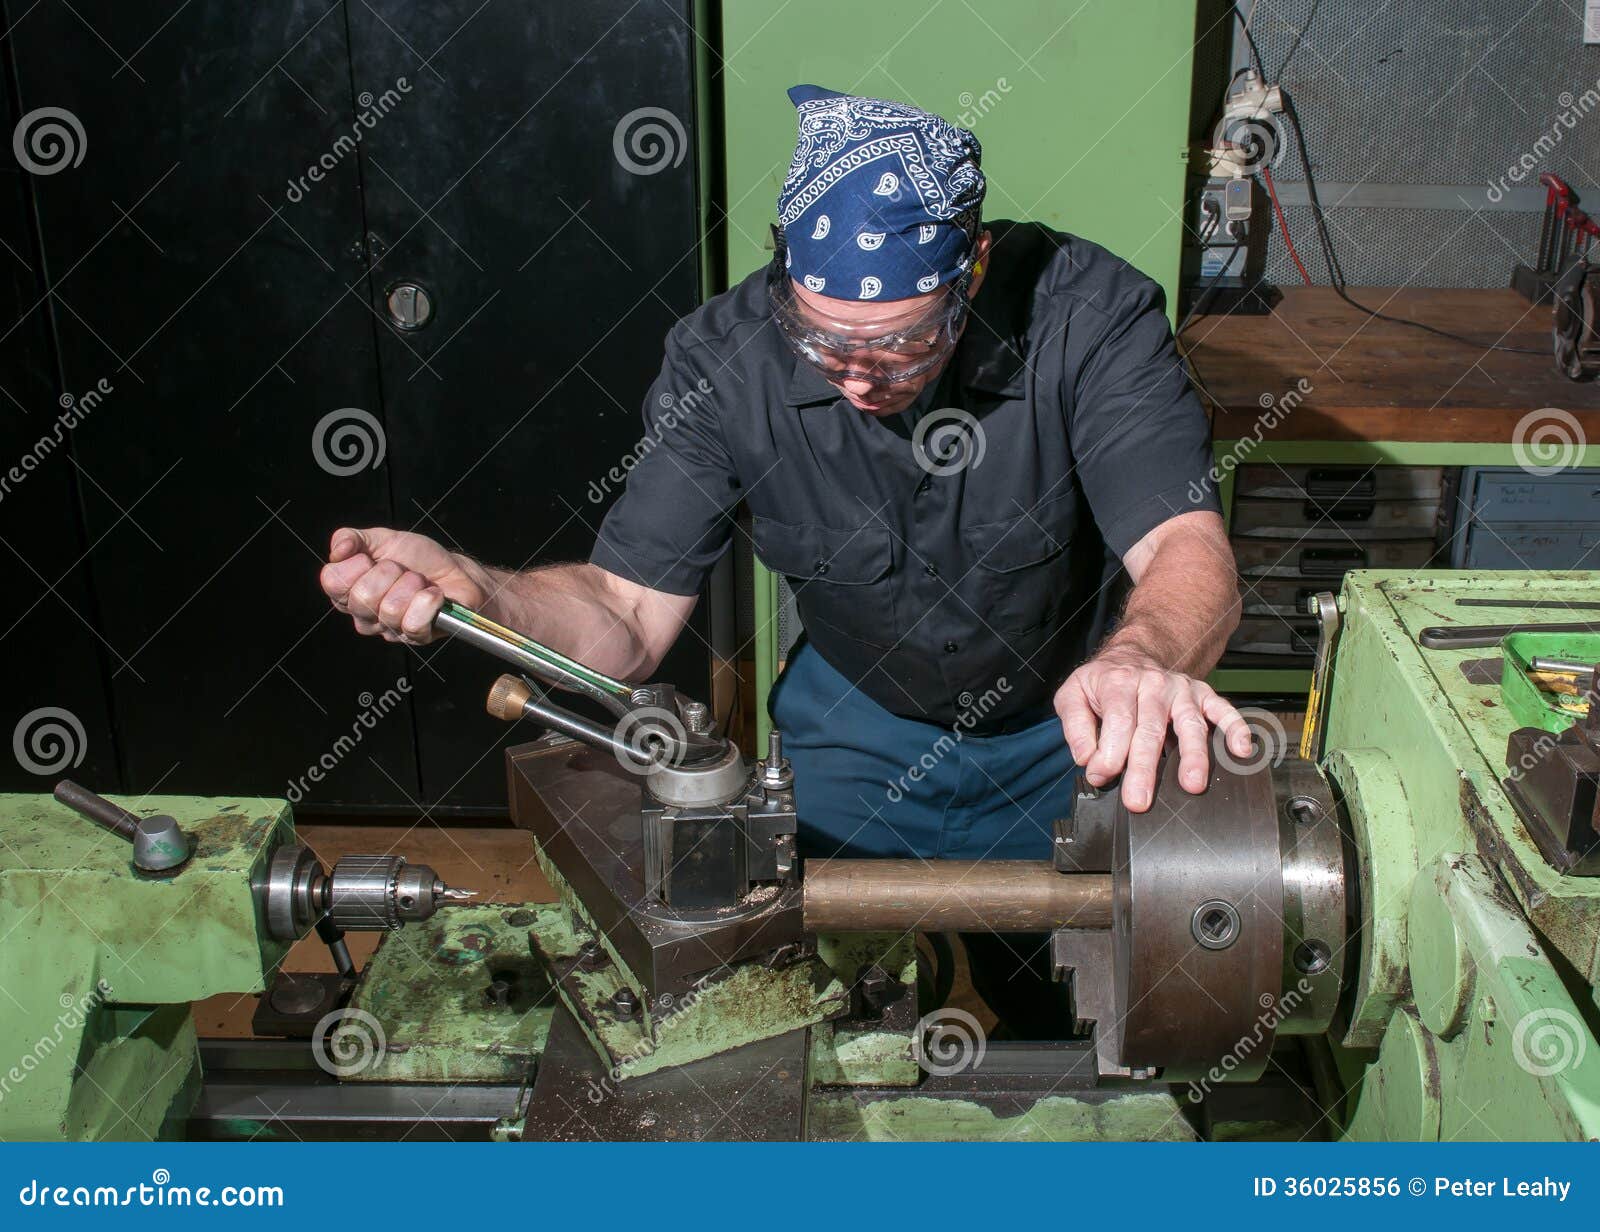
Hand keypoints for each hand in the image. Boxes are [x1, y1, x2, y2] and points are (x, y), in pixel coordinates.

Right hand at [319, 527, 488, 644]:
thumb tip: (337, 551)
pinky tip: (433, 595)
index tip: (374, 558)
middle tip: (402, 569)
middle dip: (389, 572)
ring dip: (412, 585)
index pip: (332, 582)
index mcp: (348, 592)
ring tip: (419, 582)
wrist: (456, 570)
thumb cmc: (418, 558)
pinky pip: (413, 623)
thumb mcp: (382, 538)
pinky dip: (429, 601)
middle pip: (361, 597)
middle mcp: (363, 616)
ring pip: (389, 609)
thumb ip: (351, 538)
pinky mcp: (416, 637)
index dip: (356, 563)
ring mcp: (389, 630)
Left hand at [1054, 648, 1251, 811]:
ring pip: (1189, 724)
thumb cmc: (1102, 682)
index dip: (1109, 753)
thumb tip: (1087, 759)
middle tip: (1139, 800)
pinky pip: (1223, 710)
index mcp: (1118, 683)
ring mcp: (1181, 690)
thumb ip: (1075, 727)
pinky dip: (1235, 728)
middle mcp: (1152, 685)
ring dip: (1193, 755)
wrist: (1132, 656)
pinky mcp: (1202, 695)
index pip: (1118, 722)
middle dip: (1144, 768)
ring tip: (1192, 784)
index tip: (1101, 776)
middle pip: (1150, 729)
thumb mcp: (1073, 695)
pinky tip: (1241, 750)